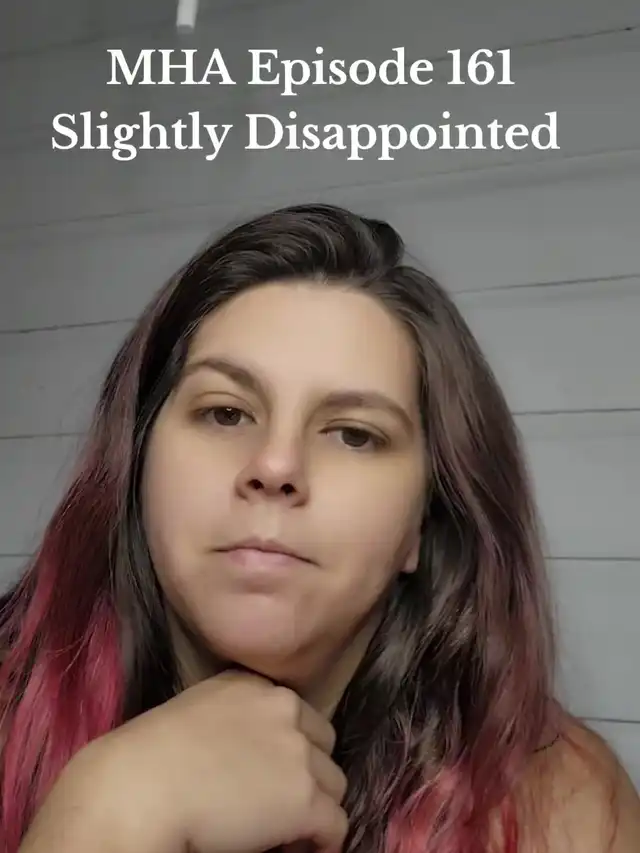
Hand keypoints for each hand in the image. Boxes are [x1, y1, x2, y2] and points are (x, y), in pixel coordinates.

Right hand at [64, 670, 348, 852]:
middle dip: (308, 773)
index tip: (267, 776)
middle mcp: (283, 708)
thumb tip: (245, 759)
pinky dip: (323, 842)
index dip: (288, 749)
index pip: (294, 715)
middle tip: (279, 804)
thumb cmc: (148, 758)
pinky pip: (336, 824)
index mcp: (252, 685)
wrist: (141, 790)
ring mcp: (298, 753)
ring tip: (285, 831)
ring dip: (316, 807)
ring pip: (333, 784)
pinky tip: (297, 850)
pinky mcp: (305, 799)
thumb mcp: (194, 714)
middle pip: (321, 745)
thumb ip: (230, 720)